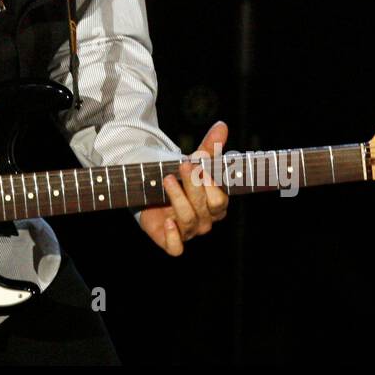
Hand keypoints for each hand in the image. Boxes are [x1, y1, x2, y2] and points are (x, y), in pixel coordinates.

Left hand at [139, 121, 229, 255]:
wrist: (153, 189)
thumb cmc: (180, 176)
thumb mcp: (194, 161)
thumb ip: (209, 146)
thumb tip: (222, 125)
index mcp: (216, 204)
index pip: (221, 199)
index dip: (211, 183)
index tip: (201, 162)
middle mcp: (205, 220)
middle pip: (206, 207)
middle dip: (195, 185)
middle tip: (184, 165)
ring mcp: (188, 232)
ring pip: (190, 221)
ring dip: (178, 198)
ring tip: (167, 179)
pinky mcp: (169, 240)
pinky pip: (176, 249)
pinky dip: (173, 237)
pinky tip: (167, 220)